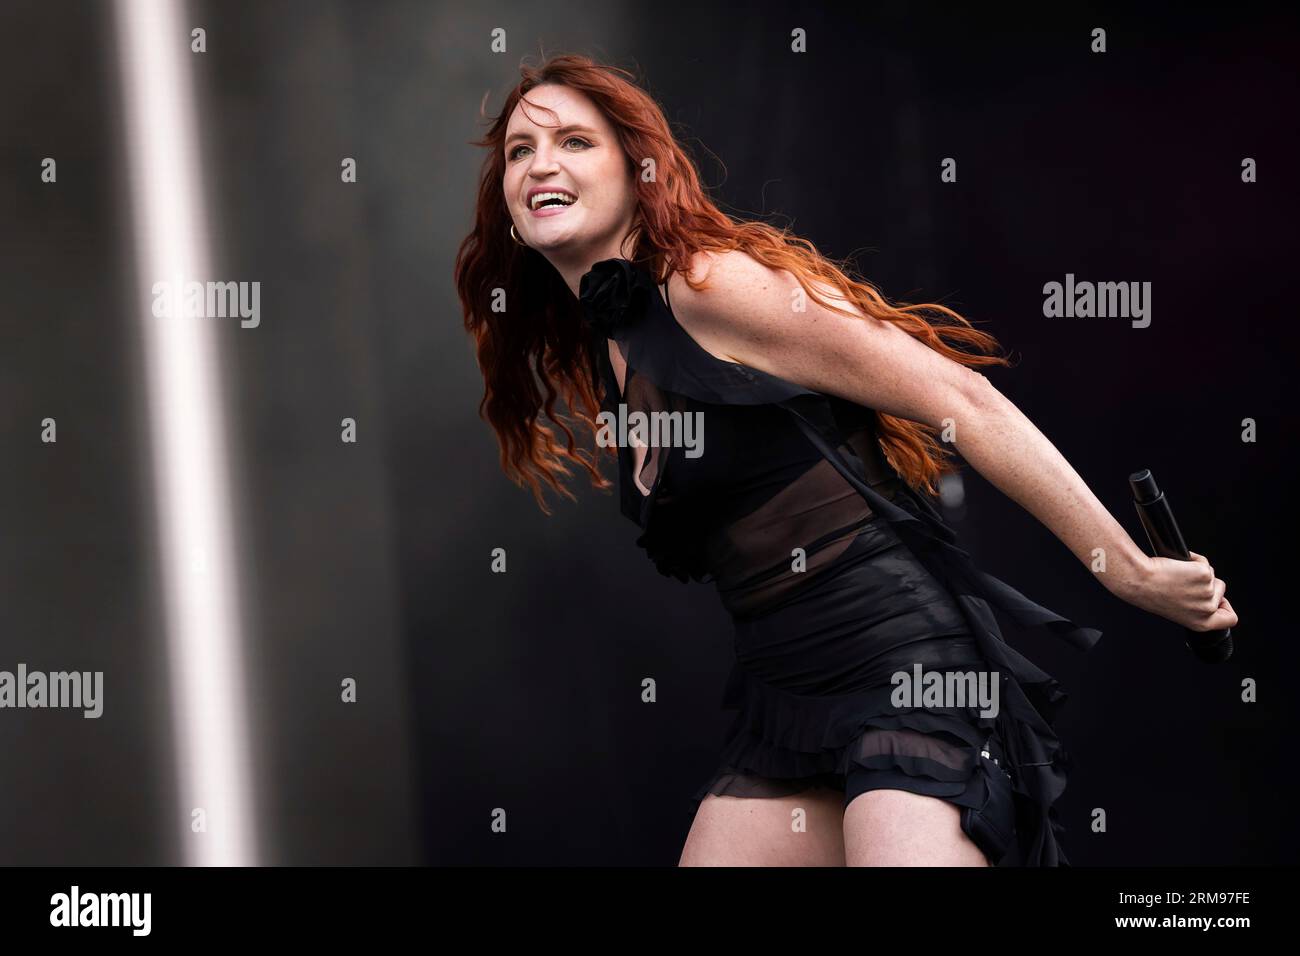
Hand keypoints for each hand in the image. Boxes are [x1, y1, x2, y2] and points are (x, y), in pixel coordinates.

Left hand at [1113, 550, 1238, 632]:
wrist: (1140, 580)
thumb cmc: (1151, 593)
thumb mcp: (1177, 609)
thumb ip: (1195, 608)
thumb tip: (1205, 595)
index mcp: (1201, 623)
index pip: (1230, 619)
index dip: (1225, 607)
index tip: (1218, 600)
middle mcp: (1207, 610)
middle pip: (1220, 591)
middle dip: (1206, 583)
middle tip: (1183, 584)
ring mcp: (1207, 591)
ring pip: (1212, 575)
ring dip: (1197, 572)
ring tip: (1176, 576)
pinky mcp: (1204, 574)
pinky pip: (1203, 562)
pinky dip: (1192, 559)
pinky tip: (1177, 566)